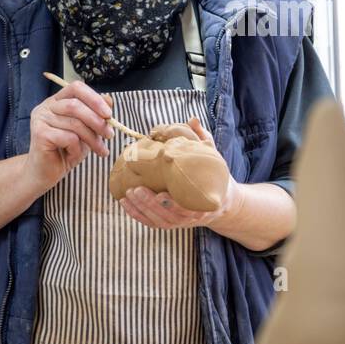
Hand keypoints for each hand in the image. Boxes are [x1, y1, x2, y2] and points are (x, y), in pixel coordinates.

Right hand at [26, 79, 113, 190]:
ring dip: (92, 139)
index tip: (109, 114)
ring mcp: (40, 119)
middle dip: (97, 121)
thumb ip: (95, 114)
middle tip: (110, 135)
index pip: (76, 88)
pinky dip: (77, 148)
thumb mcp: (86, 131)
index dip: (94, 98)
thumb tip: (109, 99)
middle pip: (75, 105)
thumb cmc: (66, 151)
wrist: (45, 173)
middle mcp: (45, 107)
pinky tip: (74, 155)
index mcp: (56, 101)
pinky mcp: (40, 134)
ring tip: (100, 150)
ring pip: (74, 123)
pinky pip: (68, 137)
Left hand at [119, 117, 236, 228]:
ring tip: (128, 193)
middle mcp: (193, 216)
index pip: (189, 209)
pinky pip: (151, 222)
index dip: (174, 204)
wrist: (220, 201)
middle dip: (150, 204)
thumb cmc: (213, 176)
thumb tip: (192, 119)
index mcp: (206, 203)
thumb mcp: (212, 158)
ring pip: (158, 220)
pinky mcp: (170, 223)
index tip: (161, 194)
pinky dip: (137, 214)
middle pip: (169, 216)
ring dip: (141, 208)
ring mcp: (180, 222)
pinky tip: (124, 202)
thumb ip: (203, 140)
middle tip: (135, 189)